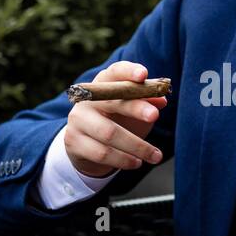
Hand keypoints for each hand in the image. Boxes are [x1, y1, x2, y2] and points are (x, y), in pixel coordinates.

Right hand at [64, 61, 166, 177]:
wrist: (87, 146)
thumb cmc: (116, 121)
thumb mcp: (133, 111)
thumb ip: (147, 103)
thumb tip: (162, 100)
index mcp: (103, 84)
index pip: (114, 72)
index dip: (128, 71)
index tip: (144, 75)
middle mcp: (87, 99)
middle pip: (112, 101)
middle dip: (135, 108)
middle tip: (155, 116)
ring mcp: (78, 120)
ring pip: (109, 133)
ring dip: (137, 146)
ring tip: (155, 155)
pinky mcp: (73, 141)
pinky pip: (102, 153)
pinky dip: (123, 160)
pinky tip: (137, 163)